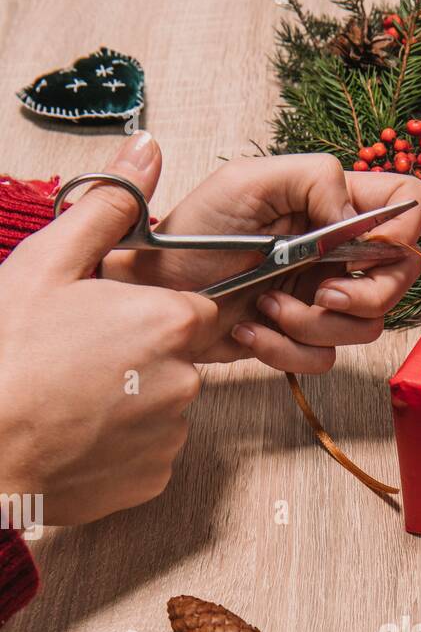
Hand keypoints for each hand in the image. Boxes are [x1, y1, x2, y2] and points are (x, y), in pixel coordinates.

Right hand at [0, 134, 221, 524]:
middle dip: (137, 354)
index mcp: (167, 323)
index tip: (112, 318)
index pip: (192, 309)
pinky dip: (120, 443)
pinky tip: (77, 431)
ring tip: (72, 396)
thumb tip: (148, 152)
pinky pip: (148, 450)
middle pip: (176, 357)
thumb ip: (107, 207)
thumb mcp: (47, 264)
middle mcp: (184, 381)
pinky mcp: (154, 478)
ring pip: (162, 405)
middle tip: (77, 357)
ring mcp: (171, 435)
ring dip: (129, 399)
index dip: (149, 311)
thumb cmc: (9, 358)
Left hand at [103, 148, 420, 372]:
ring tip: (265, 304)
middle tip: (321, 292)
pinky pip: (324, 359)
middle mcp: (338, 250)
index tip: (365, 247)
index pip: (409, 202)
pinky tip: (251, 329)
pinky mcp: (301, 338)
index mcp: (334, 203)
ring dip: (312, 323)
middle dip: (364, 294)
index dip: (402, 229)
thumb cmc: (192, 232)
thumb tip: (350, 216)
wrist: (156, 292)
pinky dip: (284, 350)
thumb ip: (313, 178)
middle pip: (401, 277)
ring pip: (366, 327)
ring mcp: (323, 297)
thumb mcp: (247, 182)